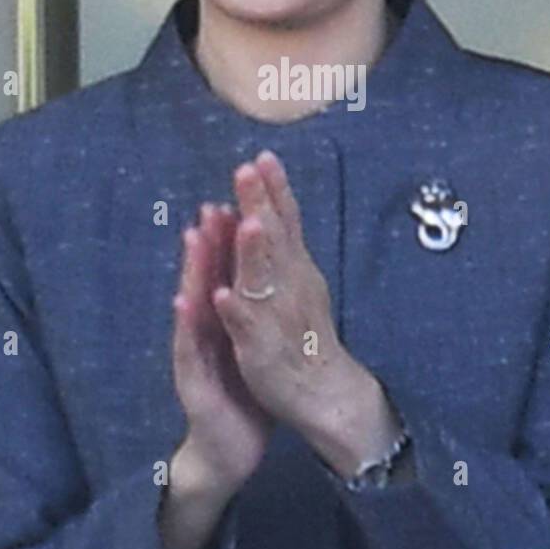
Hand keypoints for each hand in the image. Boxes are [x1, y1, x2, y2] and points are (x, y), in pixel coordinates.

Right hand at [171, 201, 275, 493]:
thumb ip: (253, 312)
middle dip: (211, 242)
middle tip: (213, 204)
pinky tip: (183, 301)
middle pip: (209, 280)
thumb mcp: (253, 347)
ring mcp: (196, 353)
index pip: (230, 272)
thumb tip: (267, 280)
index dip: (234, 237)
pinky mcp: (192, 381)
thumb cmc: (242, 395)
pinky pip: (189, 349)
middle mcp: (207, 330)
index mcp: (226, 320)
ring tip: (195, 236)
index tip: (239, 201)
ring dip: (195, 271)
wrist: (228, 451)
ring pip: (195, 306)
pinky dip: (186, 324)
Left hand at [211, 150, 400, 475]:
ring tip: (247, 223)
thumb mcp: (301, 286)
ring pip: (262, 279)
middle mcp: (289, 286)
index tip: (264, 155)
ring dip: (254, 251)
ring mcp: (276, 316)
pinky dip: (236, 310)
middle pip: (274, 239)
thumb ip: (286, 252)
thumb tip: (271, 214)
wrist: (326, 393)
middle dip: (261, 204)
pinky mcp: (262, 348)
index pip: (285, 222)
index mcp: (295, 270)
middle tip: (248, 169)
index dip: (275, 189)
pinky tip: (223, 295)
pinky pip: (248, 327)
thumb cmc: (308, 337)